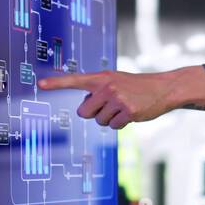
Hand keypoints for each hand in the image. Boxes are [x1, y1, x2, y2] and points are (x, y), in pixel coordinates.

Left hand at [38, 66, 204, 128]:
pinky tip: (131, 114)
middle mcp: (107, 86)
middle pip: (84, 112)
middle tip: (110, 106)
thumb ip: (98, 91)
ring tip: (124, 107)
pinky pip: (114, 126)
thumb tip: (84, 109)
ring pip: (99, 121)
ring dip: (110, 119)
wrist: (164, 87)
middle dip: (94, 113)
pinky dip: (121, 124)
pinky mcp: (128, 111)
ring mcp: (118, 99)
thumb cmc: (136, 86)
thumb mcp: (116, 81)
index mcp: (101, 77)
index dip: (56, 83)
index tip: (40, 84)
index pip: (74, 79)